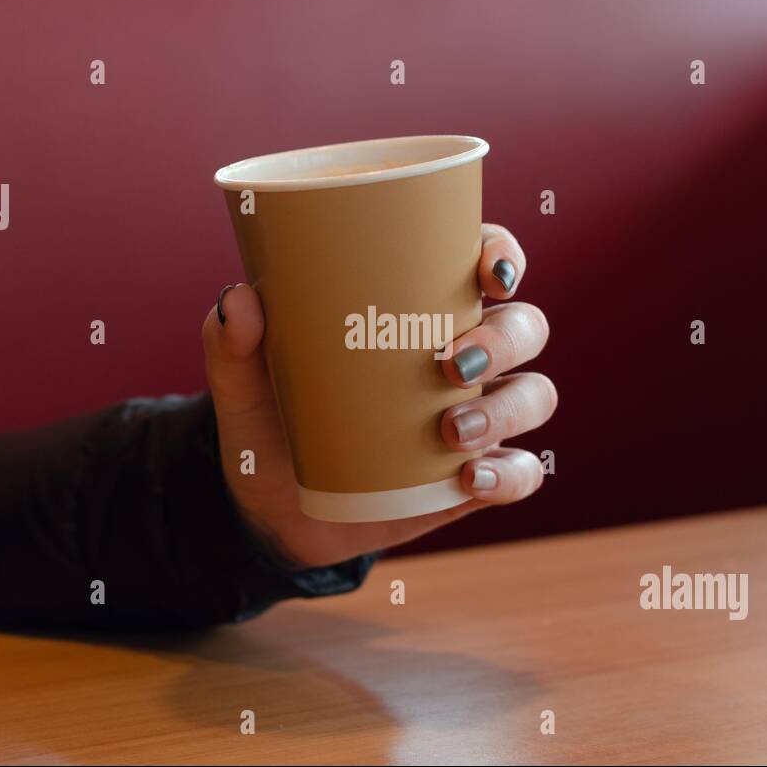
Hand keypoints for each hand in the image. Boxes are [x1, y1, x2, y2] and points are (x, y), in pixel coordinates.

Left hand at [201, 223, 556, 567]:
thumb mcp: (244, 385)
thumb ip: (231, 344)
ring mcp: (477, 417)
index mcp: (418, 310)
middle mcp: (462, 355)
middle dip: (506, 338)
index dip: (502, 255)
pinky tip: (469, 480)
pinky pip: (521, 472)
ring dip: (508, 408)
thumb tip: (238, 300)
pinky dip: (509, 476)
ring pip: (535, 395)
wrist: (271, 511)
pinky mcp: (474, 478)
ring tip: (451, 431)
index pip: (482, 263)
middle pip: (525, 326)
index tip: (489, 271)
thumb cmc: (270, 424)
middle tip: (452, 365)